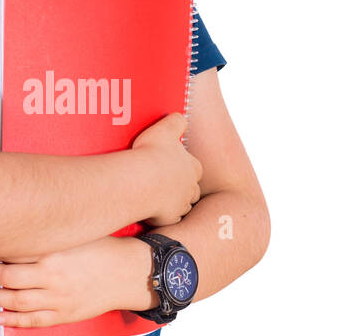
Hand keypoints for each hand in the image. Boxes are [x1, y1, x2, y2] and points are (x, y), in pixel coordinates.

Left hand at [0, 236, 155, 329]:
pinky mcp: (64, 315)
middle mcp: (53, 275)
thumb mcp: (75, 233)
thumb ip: (48, 234)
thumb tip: (18, 231)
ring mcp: (58, 298)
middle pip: (8, 277)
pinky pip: (32, 321)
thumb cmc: (100, 248)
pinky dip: (12, 320)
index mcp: (54, 251)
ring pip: (15, 301)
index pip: (13, 252)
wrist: (127, 273)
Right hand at [132, 112, 202, 227]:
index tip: (175, 167)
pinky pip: (169, 219)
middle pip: (193, 190)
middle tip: (168, 185)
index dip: (186, 168)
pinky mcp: (170, 218)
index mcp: (192, 166)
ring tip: (159, 199)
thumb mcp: (165, 129)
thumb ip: (176, 122)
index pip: (195, 168)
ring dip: (175, 203)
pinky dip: (163, 216)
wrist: (141, 180)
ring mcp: (181, 204)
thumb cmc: (152, 153)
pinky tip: (152, 212)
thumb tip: (181, 116)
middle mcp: (191, 187)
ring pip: (183, 206)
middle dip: (184, 188)